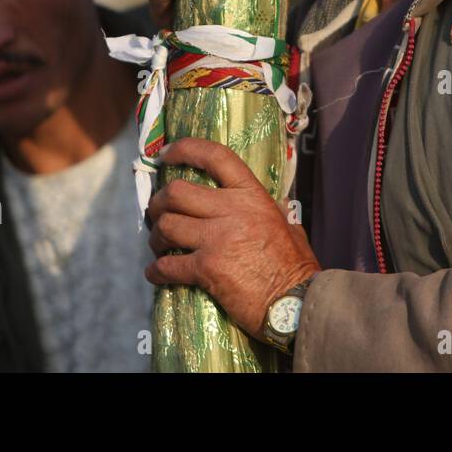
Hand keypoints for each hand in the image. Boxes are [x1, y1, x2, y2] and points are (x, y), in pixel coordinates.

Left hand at [144, 137, 319, 340]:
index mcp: (252, 195)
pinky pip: (167, 265)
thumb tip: (269, 205)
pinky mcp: (206, 269)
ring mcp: (217, 239)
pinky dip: (155, 271)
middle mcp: (232, 210)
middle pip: (176, 192)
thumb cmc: (295, 267)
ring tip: (159, 245)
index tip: (166, 155)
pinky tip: (155, 274)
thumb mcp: (287, 225)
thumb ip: (270, 210)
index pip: (216, 157)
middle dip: (159, 202)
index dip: (185, 149)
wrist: (296, 302)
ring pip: (166, 225)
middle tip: (158, 213)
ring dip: (156, 237)